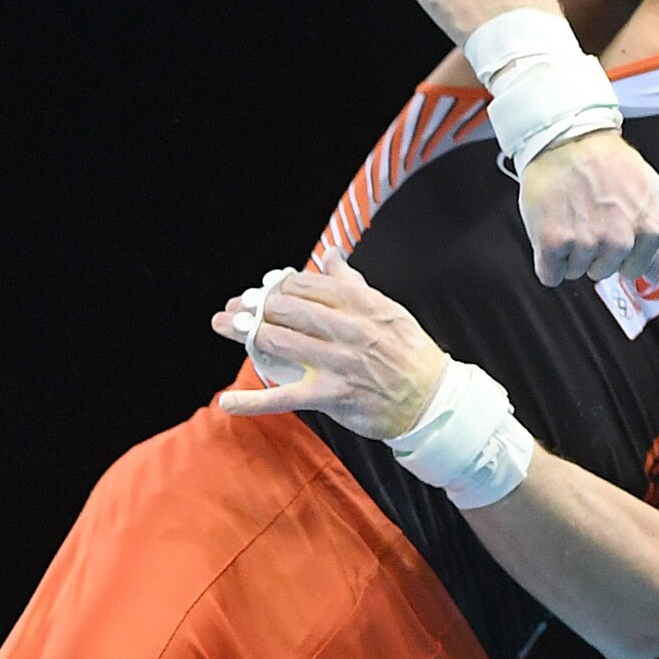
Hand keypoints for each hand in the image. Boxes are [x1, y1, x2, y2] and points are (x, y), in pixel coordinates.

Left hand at [209, 259, 448, 440]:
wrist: (432, 398)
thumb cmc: (408, 352)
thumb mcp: (386, 309)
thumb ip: (353, 283)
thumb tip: (330, 255)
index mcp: (360, 303)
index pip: (304, 285)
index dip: (274, 286)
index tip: (258, 291)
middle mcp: (347, 329)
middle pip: (286, 310)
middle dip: (253, 306)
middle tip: (233, 308)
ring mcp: (338, 363)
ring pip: (280, 343)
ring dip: (246, 334)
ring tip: (226, 327)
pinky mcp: (332, 396)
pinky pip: (284, 398)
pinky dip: (253, 403)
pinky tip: (227, 403)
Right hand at [518, 128, 658, 286]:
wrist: (568, 139)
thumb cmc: (607, 161)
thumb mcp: (653, 190)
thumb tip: (655, 275)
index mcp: (648, 226)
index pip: (637, 270)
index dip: (621, 256)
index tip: (612, 237)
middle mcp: (619, 238)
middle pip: (604, 272)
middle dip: (595, 254)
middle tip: (588, 219)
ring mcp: (586, 242)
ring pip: (576, 273)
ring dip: (570, 253)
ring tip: (570, 218)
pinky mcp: (554, 243)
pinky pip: (550, 275)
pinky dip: (548, 261)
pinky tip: (553, 232)